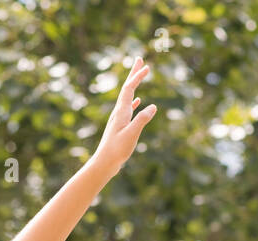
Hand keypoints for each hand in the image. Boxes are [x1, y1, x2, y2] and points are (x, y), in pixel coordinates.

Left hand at [89, 57, 157, 178]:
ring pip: (128, 96)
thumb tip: (153, 106)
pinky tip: (138, 101)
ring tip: (139, 76)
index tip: (147, 67)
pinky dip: (134, 101)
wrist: (104, 163)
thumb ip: (142, 120)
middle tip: (139, 59)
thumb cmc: (117, 150)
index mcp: (121, 112)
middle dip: (133, 73)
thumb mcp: (131, 135)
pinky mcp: (120, 126)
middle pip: (127, 88)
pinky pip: (128, 108)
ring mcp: (119, 118)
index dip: (137, 77)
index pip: (129, 89)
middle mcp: (119, 112)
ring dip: (134, 85)